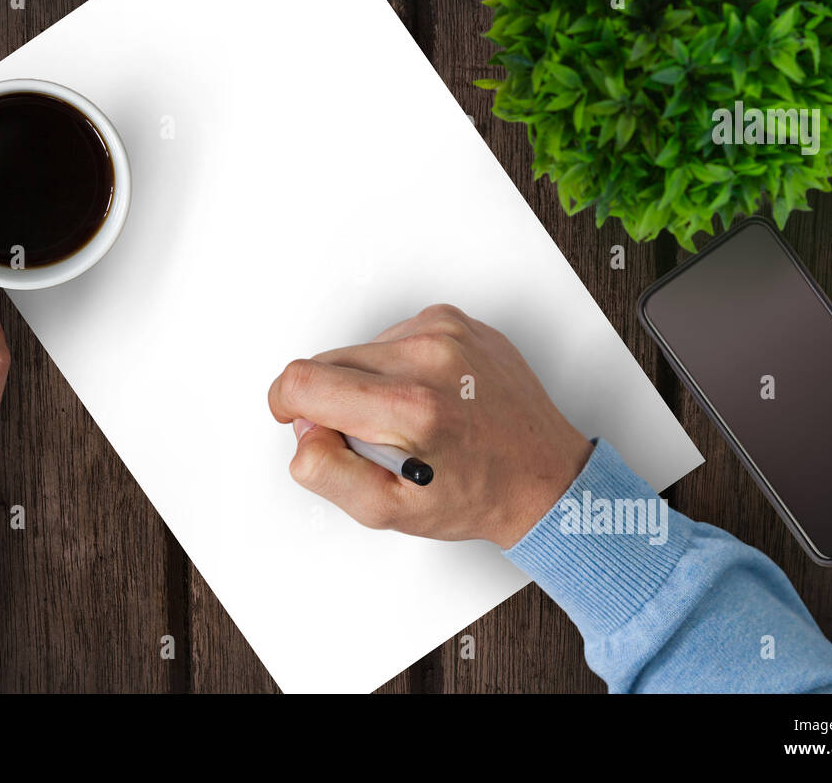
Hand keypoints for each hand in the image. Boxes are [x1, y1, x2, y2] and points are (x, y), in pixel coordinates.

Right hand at [268, 304, 591, 547]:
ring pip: (359, 350)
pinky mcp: (455, 320)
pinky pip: (393, 338)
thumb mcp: (389, 510)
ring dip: (369, 384)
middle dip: (336, 403)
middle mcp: (430, 358)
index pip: (304, 381)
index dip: (288, 405)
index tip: (301, 421)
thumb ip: (327, 472)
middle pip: (327, 363)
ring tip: (411, 420)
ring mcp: (445, 332)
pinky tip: (427, 397)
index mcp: (411, 408)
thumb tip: (303, 432)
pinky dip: (397, 367)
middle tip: (379, 440)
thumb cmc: (476, 493)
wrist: (543, 474)